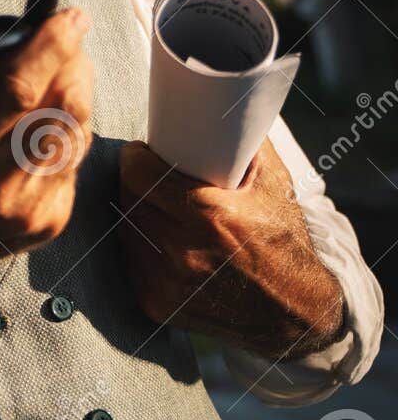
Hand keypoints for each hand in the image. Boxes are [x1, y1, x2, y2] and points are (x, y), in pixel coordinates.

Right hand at [0, 9, 94, 280]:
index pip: (16, 90)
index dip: (52, 47)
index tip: (70, 17)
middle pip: (63, 107)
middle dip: (73, 62)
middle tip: (62, 41)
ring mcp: (28, 208)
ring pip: (80, 129)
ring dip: (73, 92)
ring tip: (46, 81)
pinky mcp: (51, 220)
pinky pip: (76, 159)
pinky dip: (65, 131)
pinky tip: (35, 129)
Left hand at [116, 138, 345, 358]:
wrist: (294, 312)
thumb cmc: (284, 241)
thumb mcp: (274, 186)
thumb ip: (246, 144)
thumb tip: (223, 108)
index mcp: (209, 215)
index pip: (138, 173)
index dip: (136, 158)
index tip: (142, 152)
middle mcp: (183, 249)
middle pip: (129, 198)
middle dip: (136, 182)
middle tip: (150, 176)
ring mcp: (165, 280)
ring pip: (125, 228)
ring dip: (135, 213)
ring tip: (157, 206)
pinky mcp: (154, 302)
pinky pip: (130, 260)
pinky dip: (140, 246)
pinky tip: (160, 240)